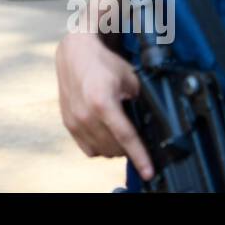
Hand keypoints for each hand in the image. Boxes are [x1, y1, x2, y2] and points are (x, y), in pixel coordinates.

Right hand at [55, 28, 153, 180]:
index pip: (125, 137)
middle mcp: (85, 114)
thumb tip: (156, 120)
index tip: (149, 171)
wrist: (75, 54)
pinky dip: (101, 147)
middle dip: (130, 148)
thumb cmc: (104, 63)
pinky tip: (107, 134)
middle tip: (139, 137)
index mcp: (102, 101)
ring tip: (122, 133)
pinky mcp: (68, 124)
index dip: (140, 156)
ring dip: (115, 149)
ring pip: (102, 151)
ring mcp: (74, 121)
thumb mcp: (131, 78)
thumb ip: (142, 100)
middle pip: (115, 148)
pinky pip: (89, 149)